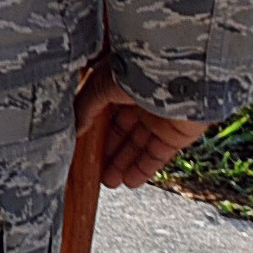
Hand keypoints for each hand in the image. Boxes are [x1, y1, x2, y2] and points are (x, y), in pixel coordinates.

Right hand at [72, 62, 200, 192]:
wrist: (176, 75)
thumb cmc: (136, 71)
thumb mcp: (99, 86)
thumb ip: (85, 107)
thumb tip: (74, 128)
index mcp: (122, 85)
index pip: (106, 113)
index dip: (95, 131)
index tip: (83, 147)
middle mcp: (141, 102)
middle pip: (122, 132)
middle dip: (109, 153)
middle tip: (95, 170)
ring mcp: (160, 118)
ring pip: (139, 146)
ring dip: (124, 164)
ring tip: (110, 182)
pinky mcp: (177, 134)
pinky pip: (158, 155)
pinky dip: (145, 169)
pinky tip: (130, 181)